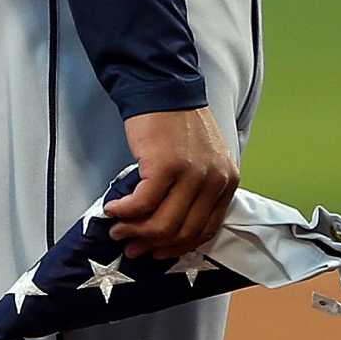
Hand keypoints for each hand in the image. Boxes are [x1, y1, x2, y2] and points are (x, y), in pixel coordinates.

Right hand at [106, 108, 238, 260]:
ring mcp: (191, 174)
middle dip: (153, 245)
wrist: (163, 88)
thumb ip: (197, 192)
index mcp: (227, 180)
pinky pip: (142, 205)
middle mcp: (214, 179)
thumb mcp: (204, 159)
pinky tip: (113, 210)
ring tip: (117, 230)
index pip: (205, 230)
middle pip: (183, 232)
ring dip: (135, 232)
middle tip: (132, 247)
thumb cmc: (179, 123)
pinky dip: (124, 212)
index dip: (178, 246)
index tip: (157, 251)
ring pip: (162, 224)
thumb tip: (168, 232)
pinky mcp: (165, 167)